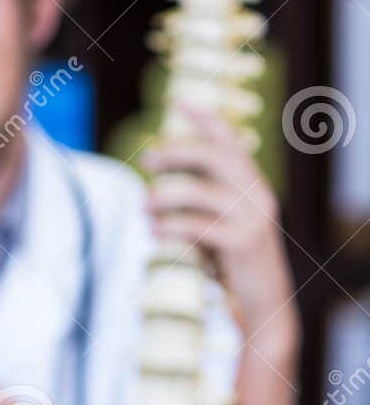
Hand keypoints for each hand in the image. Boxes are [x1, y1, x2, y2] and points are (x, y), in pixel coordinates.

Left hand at [141, 109, 298, 355]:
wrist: (261, 302)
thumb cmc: (230, 260)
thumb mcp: (216, 222)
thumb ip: (199, 199)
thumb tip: (154, 179)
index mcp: (252, 185)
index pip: (230, 142)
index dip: (206, 120)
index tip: (178, 102)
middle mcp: (257, 195)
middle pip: (215, 158)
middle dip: (177, 153)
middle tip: (147, 159)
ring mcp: (253, 218)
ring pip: (200, 192)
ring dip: (165, 196)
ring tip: (144, 208)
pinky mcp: (243, 243)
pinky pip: (198, 226)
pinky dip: (170, 227)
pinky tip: (154, 233)